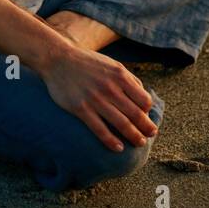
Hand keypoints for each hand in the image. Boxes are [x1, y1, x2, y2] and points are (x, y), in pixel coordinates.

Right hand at [41, 44, 158, 152]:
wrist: (57, 59)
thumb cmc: (87, 62)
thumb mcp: (112, 64)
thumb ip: (129, 79)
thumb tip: (143, 98)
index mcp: (120, 75)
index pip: (143, 99)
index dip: (148, 111)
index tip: (147, 118)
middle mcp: (110, 88)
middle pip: (135, 114)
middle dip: (146, 127)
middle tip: (151, 135)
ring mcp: (95, 99)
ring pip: (121, 123)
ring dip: (133, 136)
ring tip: (139, 143)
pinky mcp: (81, 108)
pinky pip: (100, 129)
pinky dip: (111, 141)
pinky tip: (118, 148)